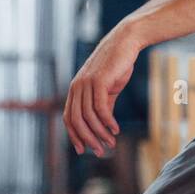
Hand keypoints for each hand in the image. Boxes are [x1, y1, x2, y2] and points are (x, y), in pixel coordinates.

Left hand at [64, 22, 142, 156]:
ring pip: (89, 117)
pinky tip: (115, 129)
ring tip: (111, 143)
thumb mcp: (107, 89)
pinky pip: (100, 108)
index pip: (69, 118)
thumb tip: (102, 127)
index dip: (74, 136)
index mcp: (75, 89)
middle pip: (77, 121)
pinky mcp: (98, 81)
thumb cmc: (116, 65)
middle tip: (100, 151)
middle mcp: (76, 86)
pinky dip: (107, 122)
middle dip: (88, 139)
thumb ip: (102, 106)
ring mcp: (86, 83)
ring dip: (100, 133)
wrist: (125, 42)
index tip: (84, 150)